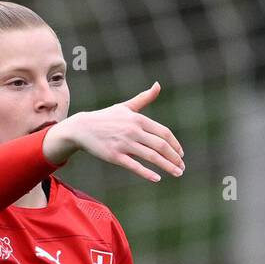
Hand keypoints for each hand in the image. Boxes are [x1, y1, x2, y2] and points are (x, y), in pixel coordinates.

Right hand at [43, 82, 184, 181]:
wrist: (83, 128)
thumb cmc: (106, 118)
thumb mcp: (125, 107)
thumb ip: (144, 98)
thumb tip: (158, 85)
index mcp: (138, 119)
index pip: (163, 133)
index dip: (175, 145)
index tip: (180, 154)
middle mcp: (133, 131)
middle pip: (161, 146)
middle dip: (174, 158)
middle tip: (182, 168)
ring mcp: (124, 144)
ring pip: (151, 157)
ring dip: (167, 166)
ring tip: (177, 173)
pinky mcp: (115, 156)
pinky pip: (135, 166)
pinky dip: (147, 173)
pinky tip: (157, 178)